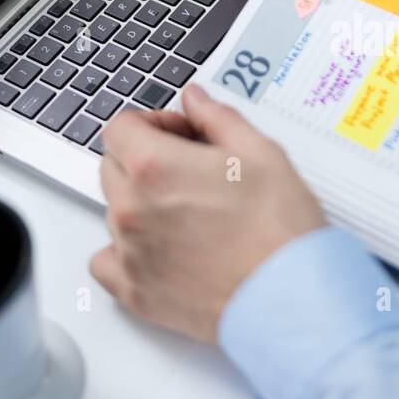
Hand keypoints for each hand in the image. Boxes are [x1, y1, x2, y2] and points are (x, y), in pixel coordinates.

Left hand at [90, 83, 325, 342]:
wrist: (291, 297)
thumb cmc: (281, 231)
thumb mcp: (261, 153)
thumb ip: (217, 118)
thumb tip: (196, 101)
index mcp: (154, 167)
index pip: (121, 127)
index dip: (154, 123)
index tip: (180, 135)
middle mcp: (131, 209)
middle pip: (113, 166)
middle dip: (146, 160)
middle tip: (191, 172)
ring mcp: (129, 253)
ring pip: (114, 212)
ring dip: (143, 204)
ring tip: (192, 215)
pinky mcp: (136, 291)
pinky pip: (106, 263)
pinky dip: (125, 253)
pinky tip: (160, 249)